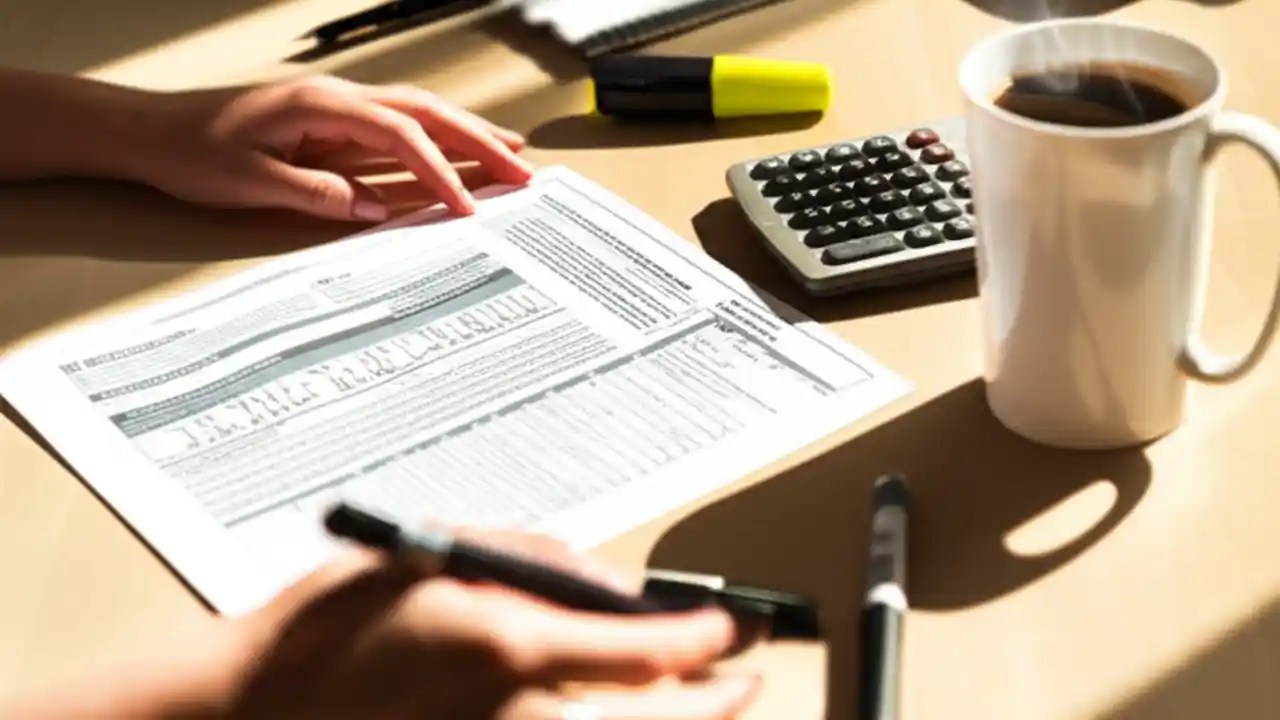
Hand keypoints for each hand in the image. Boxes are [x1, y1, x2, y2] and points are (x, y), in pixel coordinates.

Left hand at [132, 76, 532, 220]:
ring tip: (512, 157)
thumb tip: (376, 209)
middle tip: (524, 172)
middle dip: (479, 141)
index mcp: (323, 106)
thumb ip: (319, 194)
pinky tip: (457, 157)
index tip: (469, 209)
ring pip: (419, 116)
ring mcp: (339, 110)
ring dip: (467, 135)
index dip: (441, 172)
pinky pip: (396, 132)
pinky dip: (435, 144)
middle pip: (427, 113)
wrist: (150, 131)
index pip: (401, 136)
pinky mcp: (333, 128)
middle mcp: (339, 99)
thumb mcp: (251, 183)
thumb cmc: (193, 153)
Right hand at [217, 531, 757, 719]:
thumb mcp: (427, 558)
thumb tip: (603, 583)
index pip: (645, 649)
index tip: (731, 630)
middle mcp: (518, 716)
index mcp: (506, 644)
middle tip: (743, 680)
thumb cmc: (325, 633)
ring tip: (706, 707)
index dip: (704, 640)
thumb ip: (527, 558)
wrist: (250, 716)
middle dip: (716, 703)